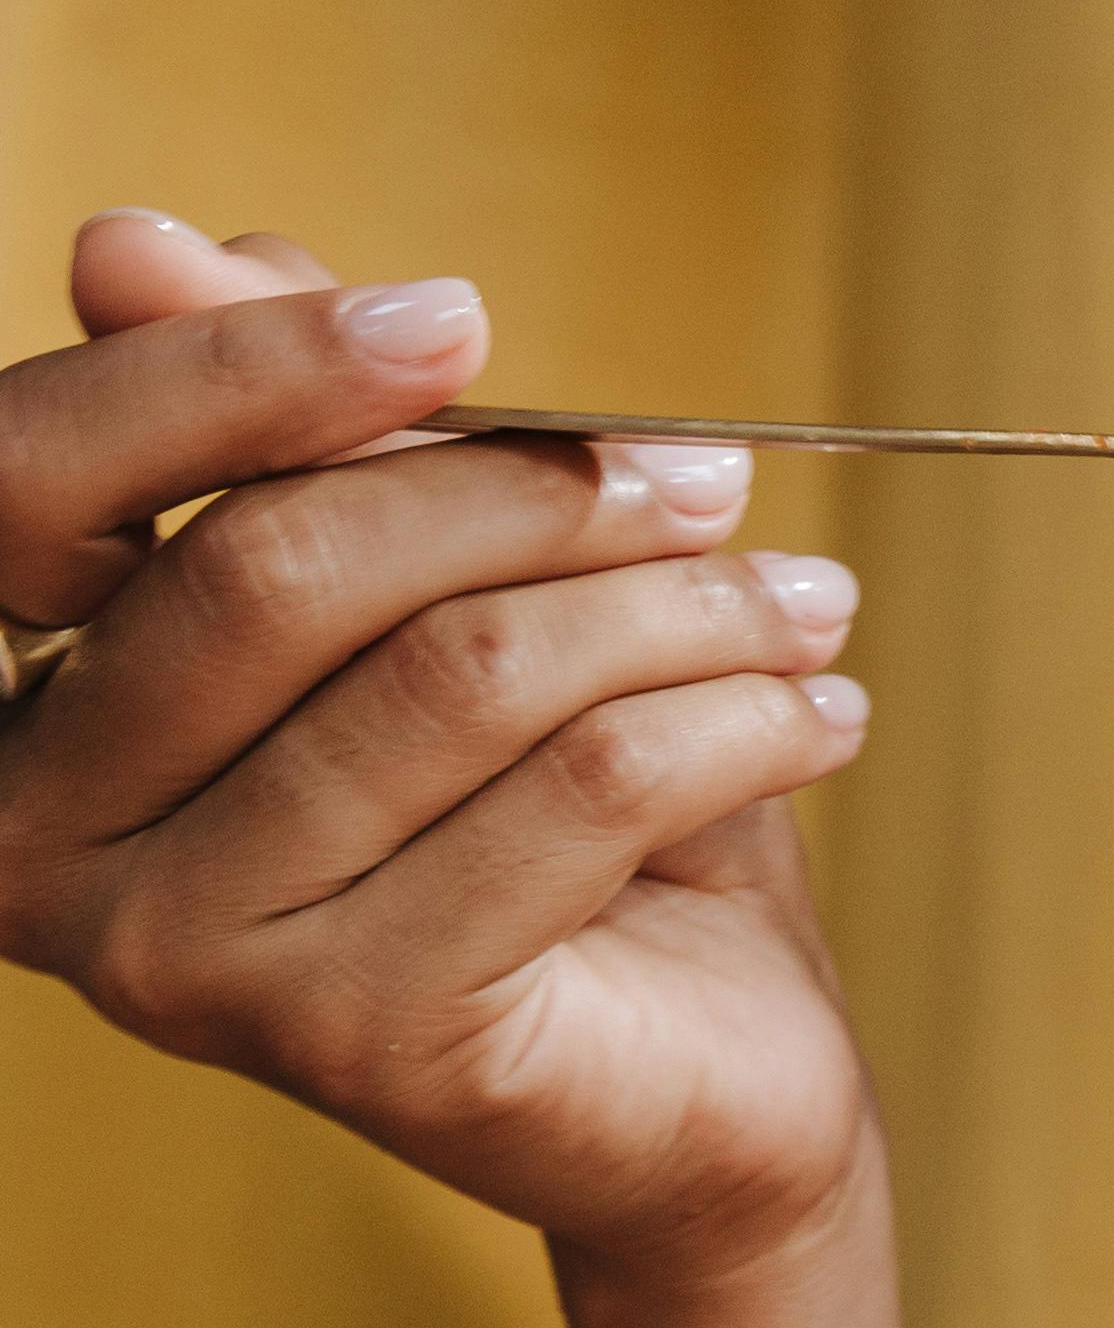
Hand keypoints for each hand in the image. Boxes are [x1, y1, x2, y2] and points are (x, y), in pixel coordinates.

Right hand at [0, 211, 878, 1281]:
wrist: (688, 1082)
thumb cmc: (546, 810)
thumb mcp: (436, 581)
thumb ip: (297, 425)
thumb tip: (135, 244)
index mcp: (30, 700)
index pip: (39, 479)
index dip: (241, 371)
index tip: (459, 319)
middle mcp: (45, 842)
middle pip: (281, 565)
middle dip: (534, 491)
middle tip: (713, 475)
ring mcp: (184, 959)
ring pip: (458, 675)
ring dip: (676, 609)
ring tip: (803, 601)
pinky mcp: (354, 1039)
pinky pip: (575, 797)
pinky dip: (734, 724)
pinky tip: (820, 712)